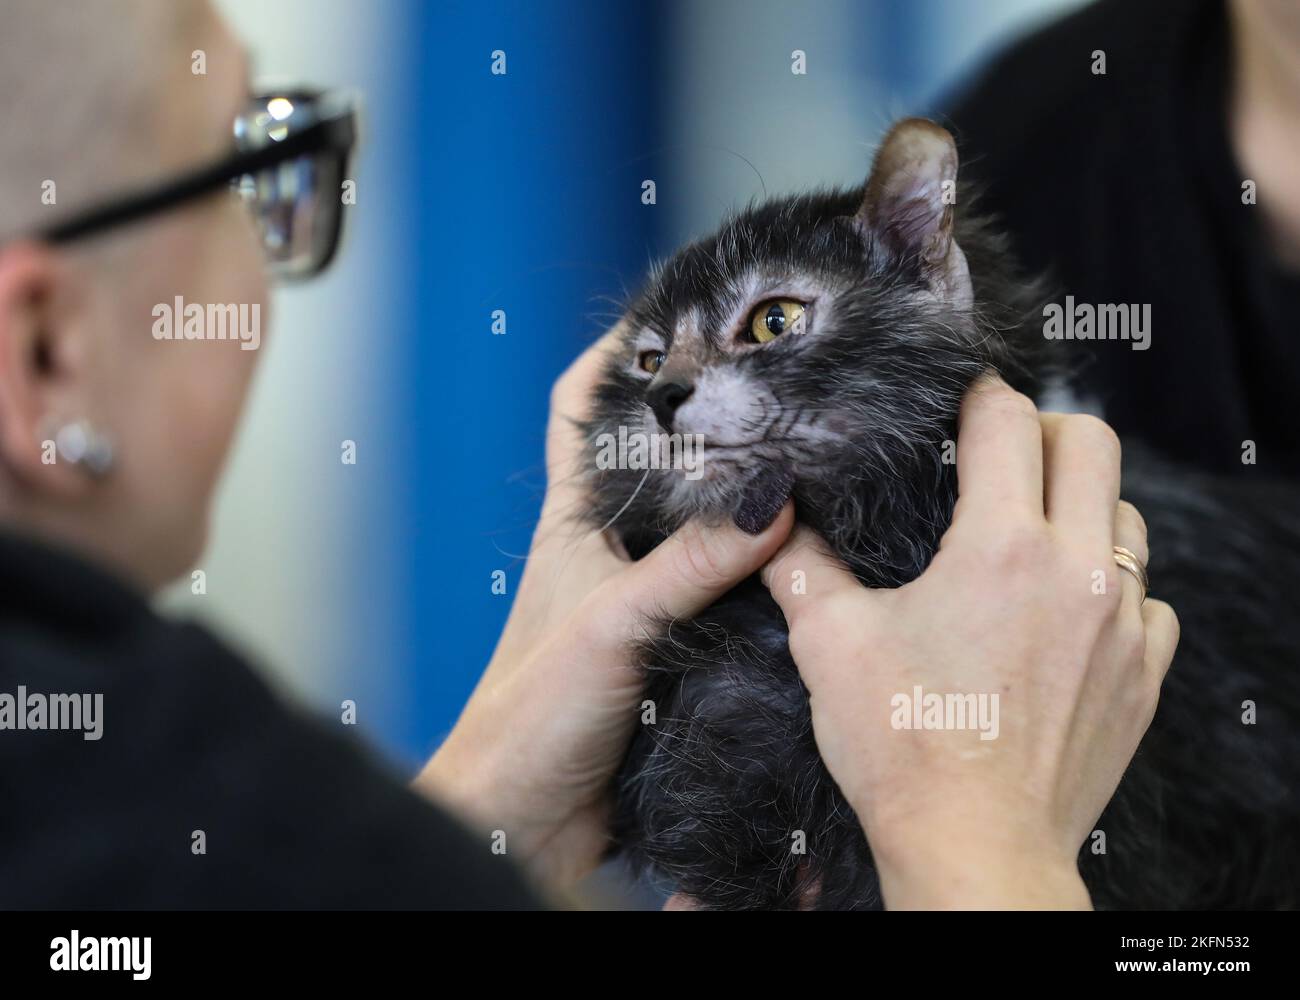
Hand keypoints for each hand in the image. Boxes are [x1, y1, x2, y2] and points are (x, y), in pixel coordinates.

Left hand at [417, 328, 793, 888]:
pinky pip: (723, 601)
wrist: (520, 820)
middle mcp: (608, 555)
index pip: (579, 411)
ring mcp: (639, 604)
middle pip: (655, 464)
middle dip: (708, 427)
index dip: (614, 355)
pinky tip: (803, 579)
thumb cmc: (530, 716)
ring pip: (696, 534)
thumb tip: (772, 506)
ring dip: (741, 510)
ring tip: (811, 474)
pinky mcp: (668, 656)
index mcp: (574, 524)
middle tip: (777, 394)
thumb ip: (690, 568)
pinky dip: (759, 584)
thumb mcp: (612, 626)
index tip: (672, 316)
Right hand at [759, 376, 1178, 908]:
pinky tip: (1063, 615)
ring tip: (1028, 537)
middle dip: (1044, 431)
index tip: (958, 405)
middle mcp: (1078, 570)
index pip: (1008, 419)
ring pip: (1128, 518)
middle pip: (1094, 441)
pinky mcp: (1143, 673)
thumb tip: (771, 517)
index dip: (978, 396)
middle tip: (998, 458)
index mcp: (1001, 547)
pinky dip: (1111, 587)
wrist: (975, 850)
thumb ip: (800, 564)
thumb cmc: (903, 747)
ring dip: (1082, 507)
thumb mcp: (830, 643)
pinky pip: (1148, 598)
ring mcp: (1122, 623)